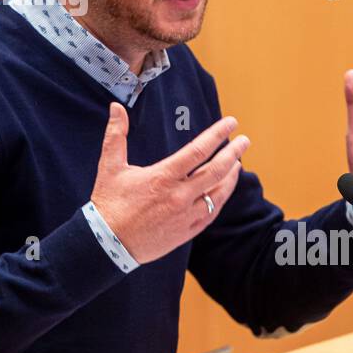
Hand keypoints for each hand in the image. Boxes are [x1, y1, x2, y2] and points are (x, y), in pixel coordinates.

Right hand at [91, 102, 249, 263]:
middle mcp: (179, 196)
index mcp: (163, 177)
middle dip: (234, 153)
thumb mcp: (110, 166)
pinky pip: (211, 214)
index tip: (230, 124)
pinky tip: (223, 191)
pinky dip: (221, 199)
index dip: (217, 135)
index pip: (198, 151)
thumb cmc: (109, 203)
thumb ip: (116, 135)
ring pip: (218, 194)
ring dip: (231, 177)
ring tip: (237, 164)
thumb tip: (116, 108)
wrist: (107, 244)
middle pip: (216, 171)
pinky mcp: (186, 232)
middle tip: (244, 141)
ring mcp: (185, 215)